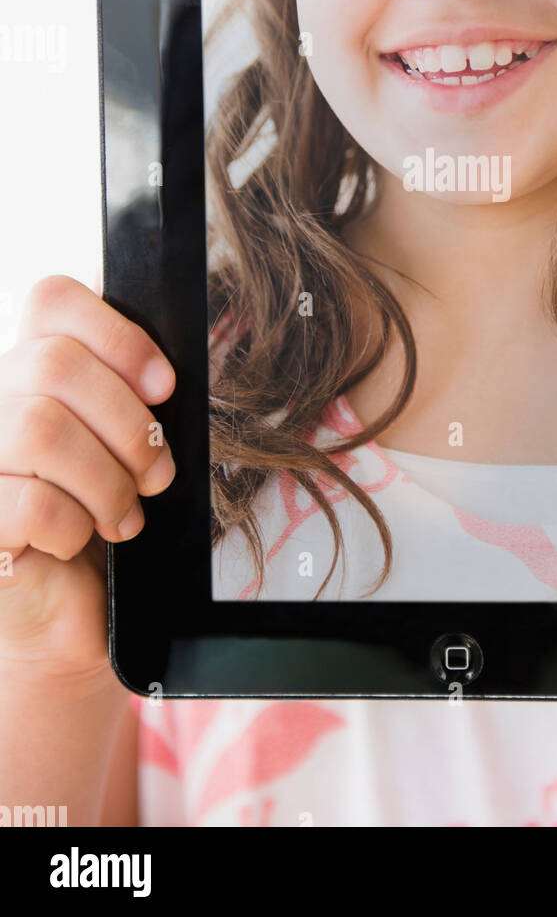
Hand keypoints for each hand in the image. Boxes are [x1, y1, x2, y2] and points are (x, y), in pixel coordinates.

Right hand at [0, 274, 175, 686]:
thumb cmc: (102, 523)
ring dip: (105, 480)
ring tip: (122, 514)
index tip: (164, 387)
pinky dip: (72, 525)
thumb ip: (132, 399)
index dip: (117, 335)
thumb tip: (166, 379)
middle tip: (156, 473)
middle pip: (56, 363)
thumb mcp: (125, 448)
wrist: (69, 618)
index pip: (52, 300)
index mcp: (27, 369)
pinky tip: (77, 541)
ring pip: (42, 428)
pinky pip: (30, 501)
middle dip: (128, 424)